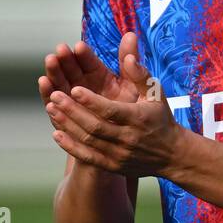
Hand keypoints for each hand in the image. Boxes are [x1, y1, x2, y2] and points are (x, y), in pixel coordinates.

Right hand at [38, 32, 141, 107]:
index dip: (83, 54)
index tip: (79, 47)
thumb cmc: (133, 112)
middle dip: (65, 59)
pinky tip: (45, 84)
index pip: (88, 62)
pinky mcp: (64, 115)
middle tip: (60, 50)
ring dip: (54, 72)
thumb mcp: (136, 86)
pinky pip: (55, 103)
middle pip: (71, 70)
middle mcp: (83, 86)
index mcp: (99, 76)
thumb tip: (132, 35)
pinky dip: (48, 93)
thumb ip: (132, 62)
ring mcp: (72, 100)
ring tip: (51, 62)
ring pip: (60, 83)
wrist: (128, 142)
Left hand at [45, 47, 182, 177]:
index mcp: (139, 119)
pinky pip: (88, 157)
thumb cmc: (160, 118)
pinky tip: (56, 133)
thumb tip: (129, 57)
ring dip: (68, 125)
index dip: (91, 101)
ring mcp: (119, 155)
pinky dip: (71, 146)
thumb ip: (140, 74)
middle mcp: (128, 139)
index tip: (74, 88)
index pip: (111, 110)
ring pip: (88, 140)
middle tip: (55, 95)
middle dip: (72, 110)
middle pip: (95, 126)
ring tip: (51, 108)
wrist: (171, 155)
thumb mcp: (155, 94)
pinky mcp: (113, 166)